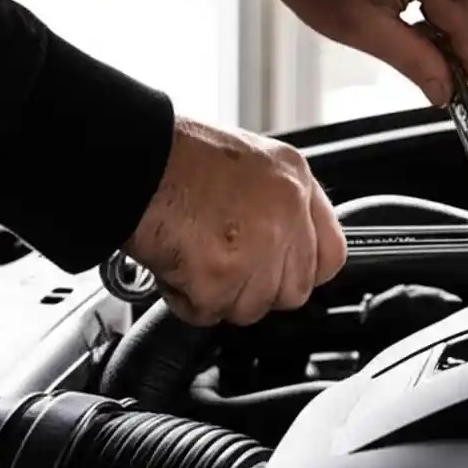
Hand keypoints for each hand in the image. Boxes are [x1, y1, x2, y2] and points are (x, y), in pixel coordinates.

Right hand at [123, 117, 346, 326]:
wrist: (136, 159)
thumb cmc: (176, 156)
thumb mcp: (250, 160)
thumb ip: (278, 203)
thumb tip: (285, 241)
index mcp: (296, 182)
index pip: (331, 255)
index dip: (304, 271)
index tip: (282, 273)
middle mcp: (285, 216)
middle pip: (293, 292)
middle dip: (258, 289)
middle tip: (226, 268)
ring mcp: (258, 250)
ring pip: (251, 308)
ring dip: (219, 295)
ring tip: (193, 257)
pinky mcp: (221, 278)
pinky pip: (209, 312)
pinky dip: (186, 299)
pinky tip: (174, 265)